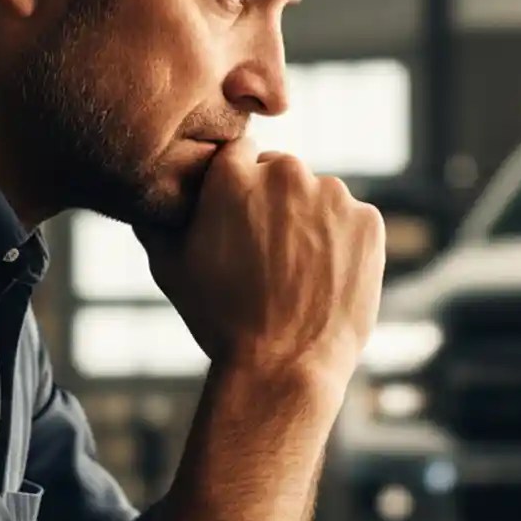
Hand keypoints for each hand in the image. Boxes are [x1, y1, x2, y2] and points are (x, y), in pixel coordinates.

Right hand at [137, 139, 385, 391]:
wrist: (283, 366)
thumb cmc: (221, 319)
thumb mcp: (170, 266)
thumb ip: (160, 215)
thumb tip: (151, 191)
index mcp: (233, 174)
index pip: (241, 155)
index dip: (240, 188)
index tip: (241, 220)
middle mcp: (286, 173)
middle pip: (283, 173)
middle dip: (277, 203)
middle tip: (270, 255)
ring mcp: (333, 196)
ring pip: (321, 198)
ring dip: (313, 221)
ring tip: (299, 273)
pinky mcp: (369, 222)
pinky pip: (354, 222)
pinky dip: (345, 243)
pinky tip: (327, 278)